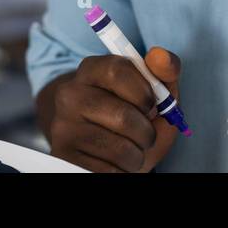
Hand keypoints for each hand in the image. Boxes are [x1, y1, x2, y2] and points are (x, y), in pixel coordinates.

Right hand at [43, 47, 182, 171]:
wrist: (98, 141)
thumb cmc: (133, 112)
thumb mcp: (153, 90)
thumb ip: (164, 70)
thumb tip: (161, 56)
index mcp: (91, 69)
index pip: (117, 71)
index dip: (144, 92)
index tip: (151, 105)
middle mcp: (70, 94)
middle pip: (123, 116)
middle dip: (146, 132)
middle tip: (144, 134)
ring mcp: (63, 126)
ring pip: (119, 148)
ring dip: (137, 155)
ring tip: (131, 149)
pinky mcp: (63, 155)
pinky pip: (108, 171)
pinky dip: (122, 171)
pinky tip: (115, 162)